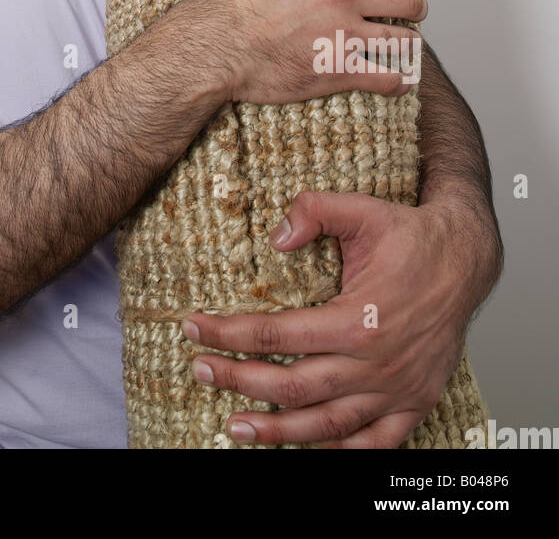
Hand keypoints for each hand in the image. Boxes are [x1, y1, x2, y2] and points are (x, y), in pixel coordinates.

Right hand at [179, 0, 427, 105]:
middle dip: (415, 3)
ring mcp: (343, 36)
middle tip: (414, 7)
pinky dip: (398, 80)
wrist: (207, 47)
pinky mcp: (337, 70)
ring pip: (402, 41)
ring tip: (409, 46)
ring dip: (409, 43)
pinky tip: (400, 81)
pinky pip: (386, 77)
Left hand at [181, 189, 492, 447]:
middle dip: (238, 380)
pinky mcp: (415, 402)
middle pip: (292, 386)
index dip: (228, 334)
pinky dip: (338, 452)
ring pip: (326, 425)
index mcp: (357, 319)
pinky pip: (374, 443)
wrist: (466, 259)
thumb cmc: (411, 237)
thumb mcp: (360, 209)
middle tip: (200, 371)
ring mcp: (396, 390)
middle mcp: (375, 364)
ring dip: (277, 431)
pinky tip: (306, 447)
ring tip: (235, 428)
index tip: (194, 327)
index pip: (276, 335)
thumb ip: (314, 210)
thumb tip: (276, 236)